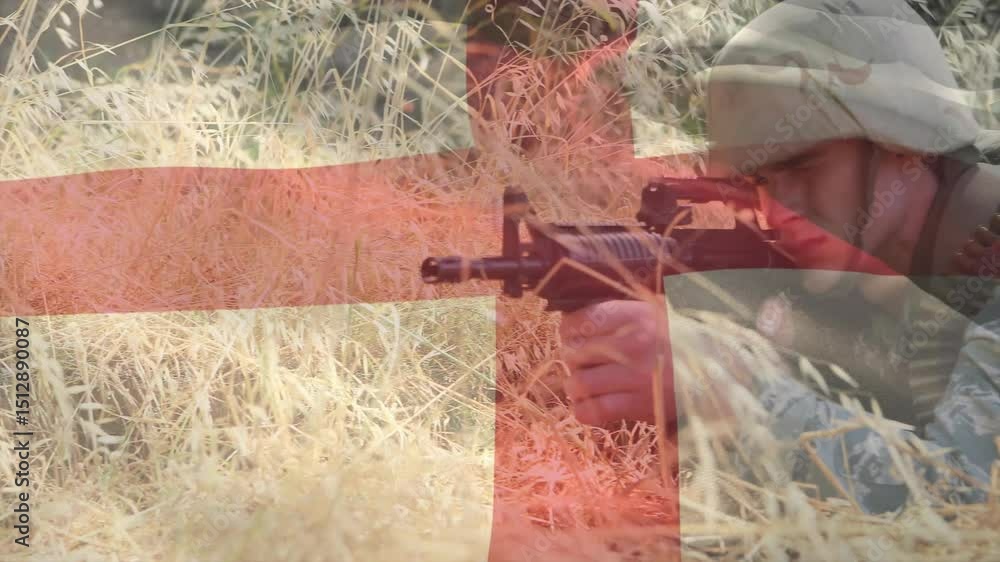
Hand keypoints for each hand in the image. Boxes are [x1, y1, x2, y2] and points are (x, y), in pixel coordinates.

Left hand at [558, 300, 674, 426]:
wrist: (722, 372)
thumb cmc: (683, 340)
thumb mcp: (656, 313)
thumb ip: (620, 316)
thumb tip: (574, 324)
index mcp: (636, 316)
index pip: (581, 321)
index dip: (569, 332)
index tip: (574, 338)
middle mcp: (633, 344)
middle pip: (575, 353)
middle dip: (573, 361)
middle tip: (582, 365)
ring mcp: (636, 376)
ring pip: (580, 383)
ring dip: (576, 387)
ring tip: (585, 387)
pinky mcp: (641, 406)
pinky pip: (594, 411)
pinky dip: (585, 411)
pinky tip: (591, 407)